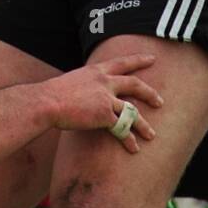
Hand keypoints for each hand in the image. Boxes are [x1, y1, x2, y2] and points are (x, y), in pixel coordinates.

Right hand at [45, 53, 162, 153]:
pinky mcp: (105, 115)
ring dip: (143, 125)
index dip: (138, 60)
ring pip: (132, 111)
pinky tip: (134, 148)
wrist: (47, 102)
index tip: (152, 58)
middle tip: (160, 101)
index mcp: (96, 71)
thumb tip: (86, 95)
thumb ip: (84, 86)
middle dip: (149, 93)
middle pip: (134, 85)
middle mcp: (104, 81)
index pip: (122, 62)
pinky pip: (123, 128)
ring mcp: (107, 98)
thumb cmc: (52, 96)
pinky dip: (129, 139)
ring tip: (151, 134)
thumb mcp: (70, 83)